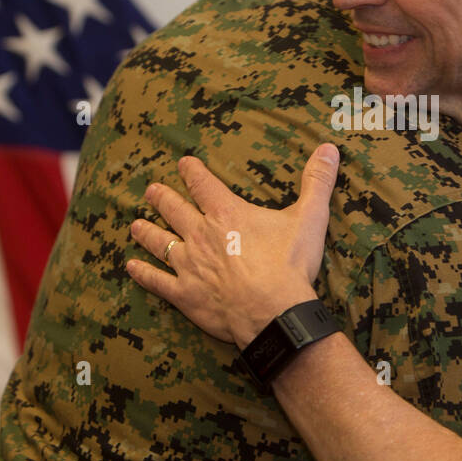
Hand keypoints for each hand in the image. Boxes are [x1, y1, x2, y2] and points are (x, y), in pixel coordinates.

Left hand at [126, 143, 339, 347]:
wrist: (272, 311)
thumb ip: (317, 182)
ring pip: (159, 242)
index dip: (191, 171)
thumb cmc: (289, 264)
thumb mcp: (309, 217)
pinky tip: (131, 267)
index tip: (182, 162)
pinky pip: (157, 281)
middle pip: (174, 210)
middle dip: (161, 197)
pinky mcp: (184, 294)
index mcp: (226, 213)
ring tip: (135, 224)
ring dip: (146, 231)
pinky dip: (143, 273)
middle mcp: (200, 234)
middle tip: (151, 190)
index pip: (202, 183)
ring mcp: (189, 265)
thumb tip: (330, 149)